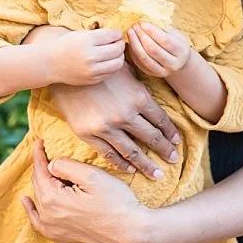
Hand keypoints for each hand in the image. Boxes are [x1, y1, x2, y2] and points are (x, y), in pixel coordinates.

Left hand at [19, 141, 161, 242]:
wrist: (134, 234)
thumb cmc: (117, 203)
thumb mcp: (92, 176)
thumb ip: (66, 166)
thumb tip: (51, 165)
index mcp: (52, 199)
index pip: (40, 170)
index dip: (39, 153)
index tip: (39, 140)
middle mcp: (48, 217)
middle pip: (39, 185)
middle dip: (42, 168)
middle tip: (46, 153)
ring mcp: (54, 231)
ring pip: (39, 201)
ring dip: (40, 185)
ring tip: (43, 171)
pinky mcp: (62, 240)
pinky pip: (40, 222)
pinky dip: (33, 210)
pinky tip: (27, 202)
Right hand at [43, 28, 125, 85]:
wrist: (50, 64)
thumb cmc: (65, 45)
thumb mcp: (79, 34)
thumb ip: (98, 34)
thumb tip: (117, 35)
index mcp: (86, 41)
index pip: (111, 35)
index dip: (117, 33)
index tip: (116, 33)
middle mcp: (90, 56)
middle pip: (117, 49)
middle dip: (120, 44)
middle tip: (118, 42)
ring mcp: (92, 70)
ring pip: (117, 63)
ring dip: (119, 56)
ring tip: (115, 52)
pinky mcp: (92, 79)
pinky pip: (110, 73)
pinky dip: (112, 66)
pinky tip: (108, 61)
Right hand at [48, 65, 181, 178]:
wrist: (66, 70)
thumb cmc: (98, 68)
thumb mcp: (124, 68)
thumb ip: (139, 84)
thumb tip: (152, 95)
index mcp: (138, 96)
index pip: (161, 120)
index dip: (171, 132)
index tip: (177, 141)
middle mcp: (126, 115)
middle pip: (152, 138)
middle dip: (165, 150)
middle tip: (174, 159)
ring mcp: (107, 127)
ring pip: (133, 152)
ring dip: (147, 165)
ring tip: (157, 174)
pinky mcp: (89, 134)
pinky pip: (109, 154)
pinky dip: (121, 164)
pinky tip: (130, 169)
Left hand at [126, 24, 193, 77]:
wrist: (179, 61)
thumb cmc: (175, 42)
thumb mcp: (174, 34)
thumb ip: (162, 28)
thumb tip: (145, 19)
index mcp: (181, 51)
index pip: (165, 40)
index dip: (152, 31)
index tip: (142, 23)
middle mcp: (173, 64)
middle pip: (153, 49)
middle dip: (141, 36)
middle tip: (134, 25)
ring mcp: (163, 71)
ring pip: (144, 57)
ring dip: (134, 43)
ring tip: (130, 32)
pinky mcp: (152, 74)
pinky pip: (139, 62)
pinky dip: (133, 51)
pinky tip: (131, 41)